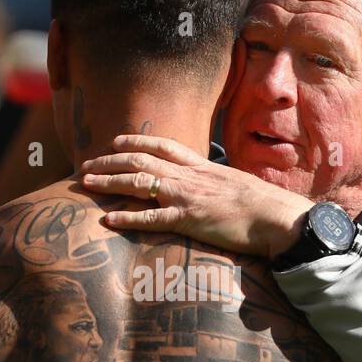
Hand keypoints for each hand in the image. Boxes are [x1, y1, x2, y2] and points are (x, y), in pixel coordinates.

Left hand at [80, 135, 312, 257]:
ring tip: (85, 184)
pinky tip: (107, 219)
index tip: (115, 141)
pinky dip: (127, 217)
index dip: (135, 141)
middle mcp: (189, 176)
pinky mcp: (188, 220)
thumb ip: (217, 182)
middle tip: (86, 165)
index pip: (162, 145)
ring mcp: (187, 196)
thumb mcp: (236, 183)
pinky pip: (150, 218)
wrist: (276, 216)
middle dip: (109, 161)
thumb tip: (212, 187)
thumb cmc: (263, 204)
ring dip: (109, 182)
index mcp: (202, 166)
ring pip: (138, 183)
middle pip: (141, 160)